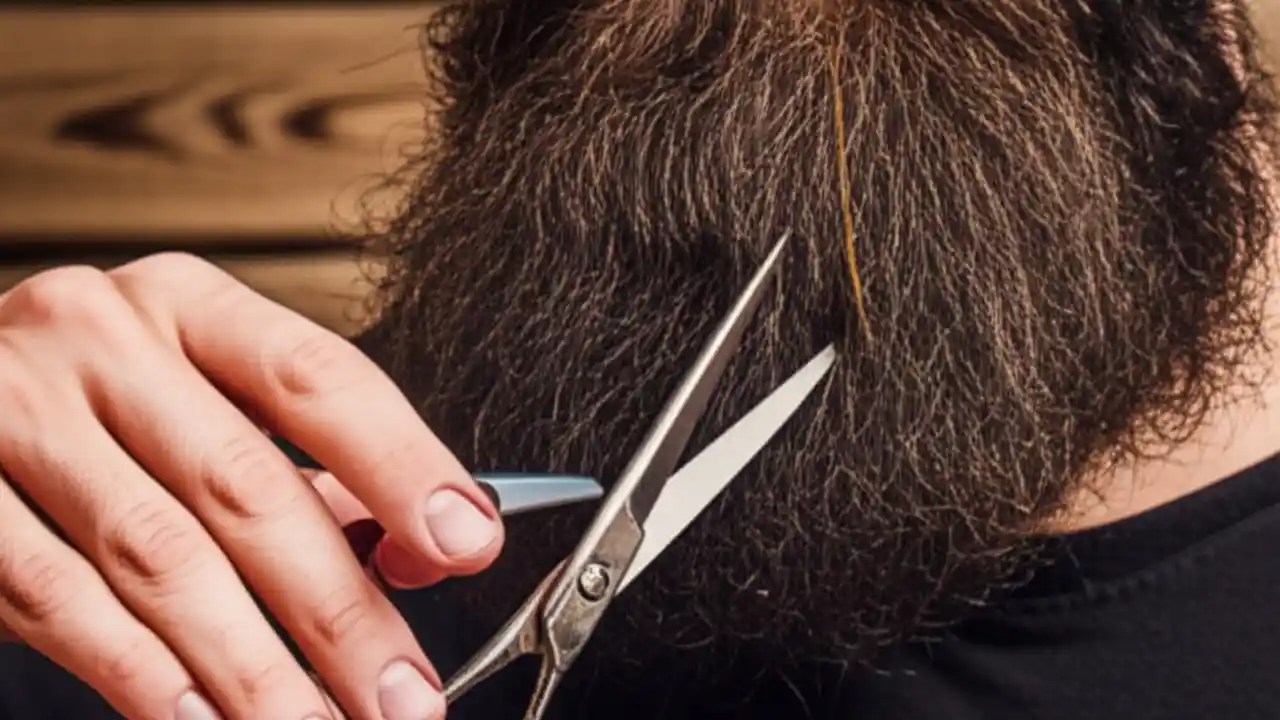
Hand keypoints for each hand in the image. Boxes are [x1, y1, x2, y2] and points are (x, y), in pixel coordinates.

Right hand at [0, 255, 504, 719]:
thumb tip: (424, 546)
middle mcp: (103, 339)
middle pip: (248, 487)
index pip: (317, 377)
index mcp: (187, 305)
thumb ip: (302, 465)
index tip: (467, 542)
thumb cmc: (98, 406)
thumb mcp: (196, 399)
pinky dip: (144, 675)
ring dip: (254, 669)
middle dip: (340, 610)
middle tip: (406, 694)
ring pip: (162, 559)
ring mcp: (14, 409)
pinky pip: (61, 600)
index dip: (401, 464)